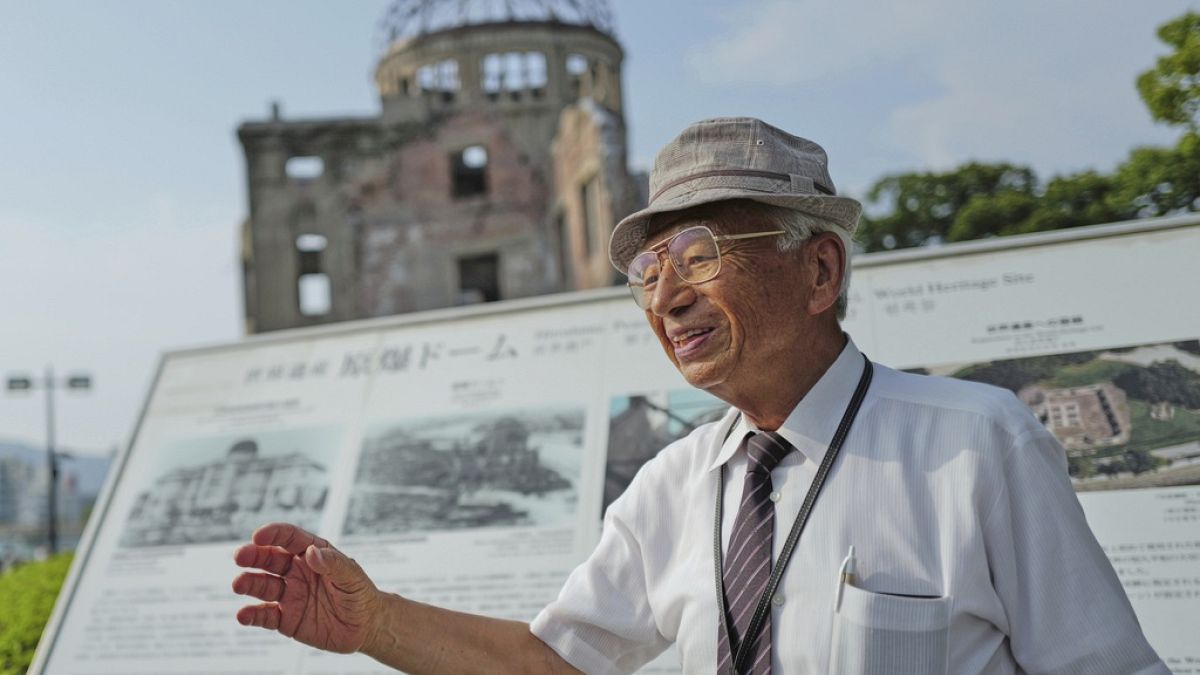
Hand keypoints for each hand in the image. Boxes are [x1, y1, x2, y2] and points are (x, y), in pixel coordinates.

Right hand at [233, 522, 382, 653]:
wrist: (366, 626)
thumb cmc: (360, 594)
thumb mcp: (351, 576)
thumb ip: (332, 563)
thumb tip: (310, 552)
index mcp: (312, 554)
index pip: (289, 539)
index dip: (273, 534)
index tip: (257, 535)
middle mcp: (296, 572)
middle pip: (269, 559)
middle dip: (253, 556)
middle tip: (240, 556)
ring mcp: (289, 595)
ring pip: (263, 586)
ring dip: (248, 583)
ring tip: (238, 584)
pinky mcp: (286, 619)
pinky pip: (265, 616)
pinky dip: (252, 615)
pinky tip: (243, 615)